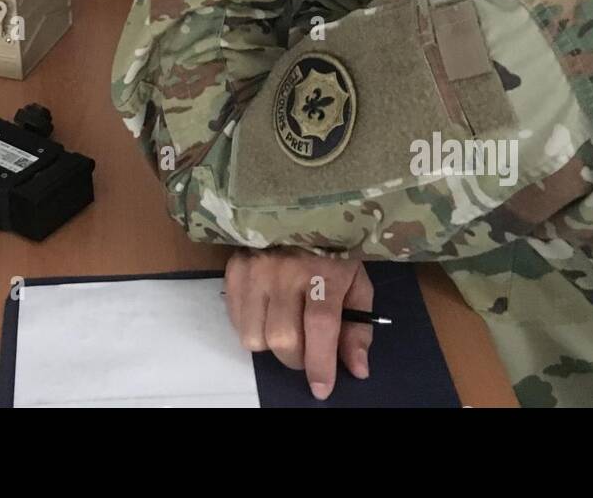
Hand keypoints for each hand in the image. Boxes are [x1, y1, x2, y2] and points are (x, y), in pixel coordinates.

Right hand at [225, 249, 373, 400]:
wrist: (298, 205)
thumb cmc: (333, 250)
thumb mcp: (357, 284)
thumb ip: (358, 327)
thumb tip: (356, 369)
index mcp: (324, 272)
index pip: (319, 326)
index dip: (320, 364)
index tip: (322, 388)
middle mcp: (286, 270)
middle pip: (283, 338)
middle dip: (297, 359)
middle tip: (306, 353)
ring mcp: (255, 269)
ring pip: (254, 336)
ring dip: (271, 347)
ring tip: (284, 331)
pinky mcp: (234, 269)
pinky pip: (235, 321)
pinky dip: (251, 329)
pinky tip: (266, 314)